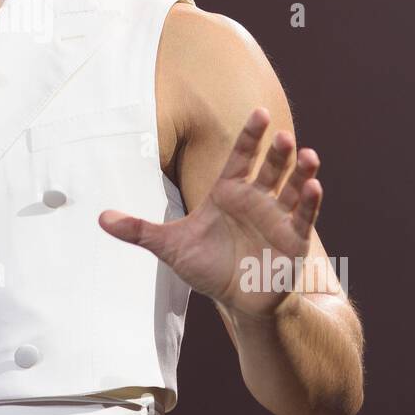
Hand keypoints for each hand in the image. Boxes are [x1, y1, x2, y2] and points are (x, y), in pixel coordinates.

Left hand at [98, 106, 322, 318]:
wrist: (238, 301)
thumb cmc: (208, 267)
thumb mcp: (169, 247)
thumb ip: (138, 231)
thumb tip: (99, 218)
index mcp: (229, 192)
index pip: (241, 157)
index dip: (251, 136)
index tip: (259, 112)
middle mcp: (256, 200)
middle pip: (270, 168)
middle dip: (277, 152)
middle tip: (283, 135)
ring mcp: (277, 219)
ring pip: (292, 188)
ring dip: (301, 172)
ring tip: (309, 155)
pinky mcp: (293, 241)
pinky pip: (303, 218)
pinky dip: (309, 203)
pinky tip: (314, 188)